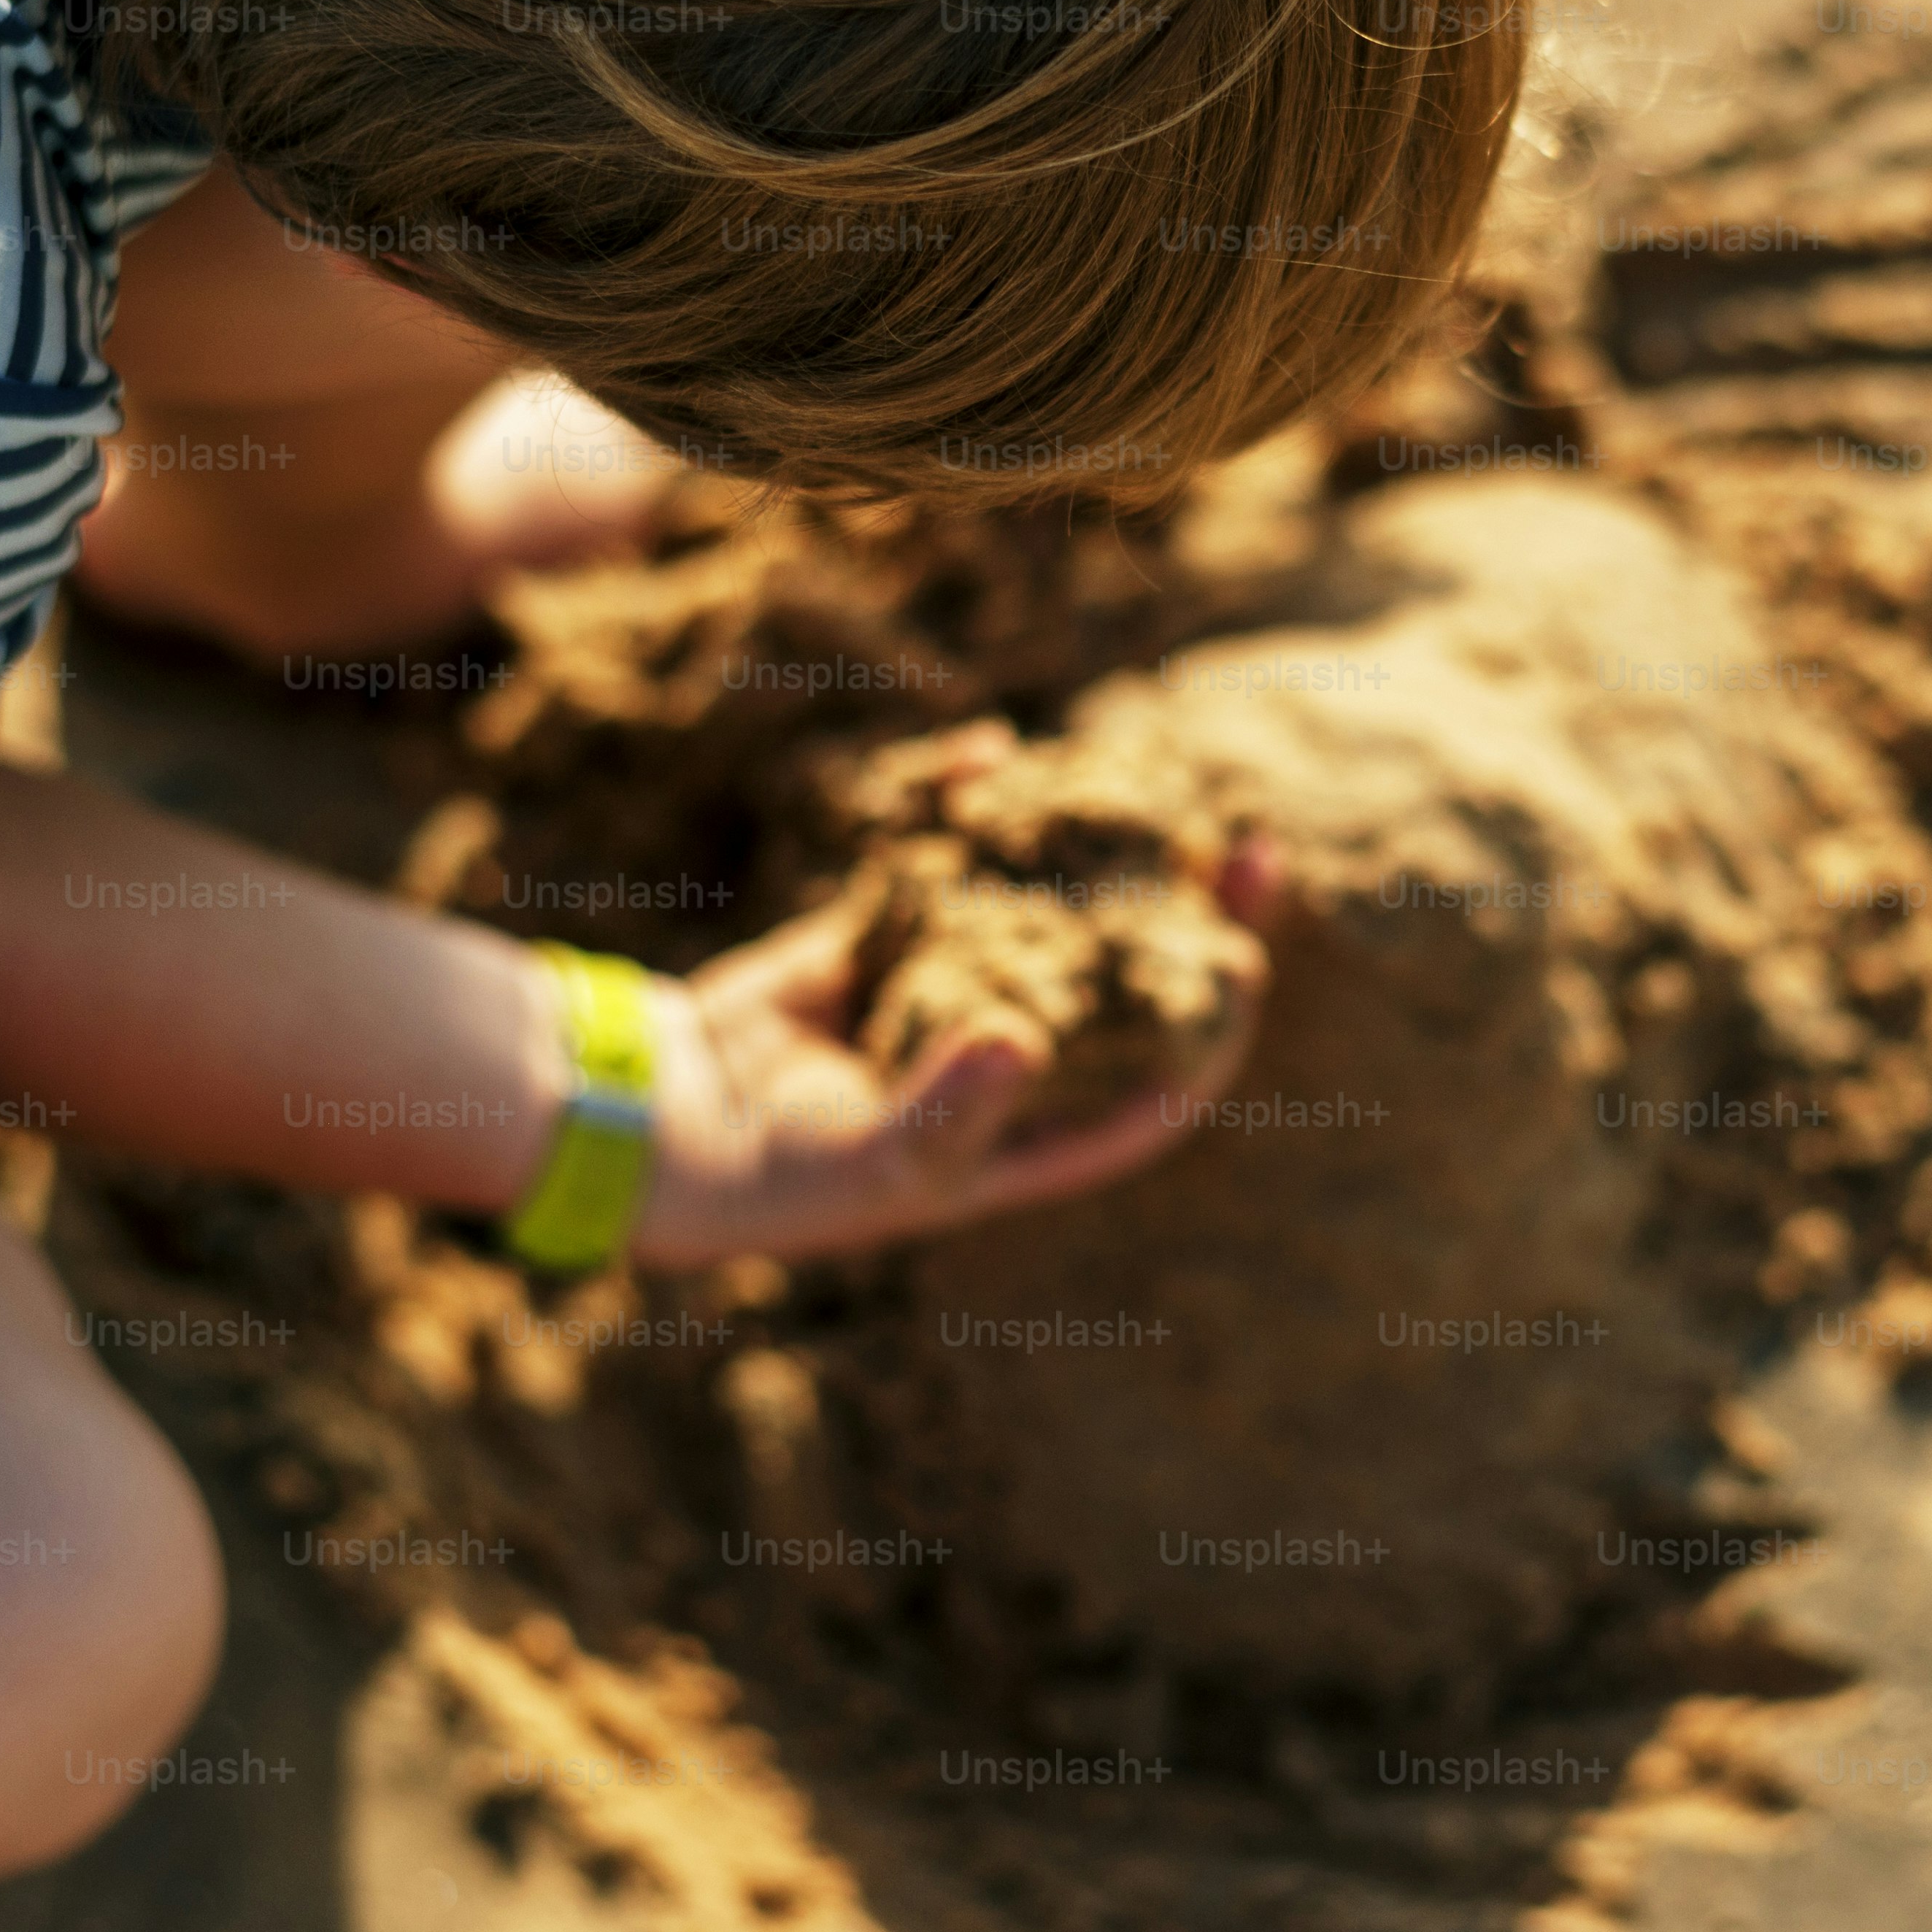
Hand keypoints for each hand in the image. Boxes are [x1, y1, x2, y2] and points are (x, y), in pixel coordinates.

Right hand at [626, 840, 1279, 1272]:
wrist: (680, 1121)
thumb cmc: (794, 1178)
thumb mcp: (881, 1159)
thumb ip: (952, 1104)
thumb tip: (1024, 1036)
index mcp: (1039, 1130)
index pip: (1164, 1083)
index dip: (1217, 1026)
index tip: (1250, 958)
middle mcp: (1020, 1053)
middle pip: (1132, 978)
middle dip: (1189, 914)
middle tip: (1247, 843)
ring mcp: (960, 983)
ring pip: (1051, 908)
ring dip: (1093, 848)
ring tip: (1141, 778)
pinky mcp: (895, 932)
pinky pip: (951, 866)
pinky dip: (966, 811)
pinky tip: (985, 753)